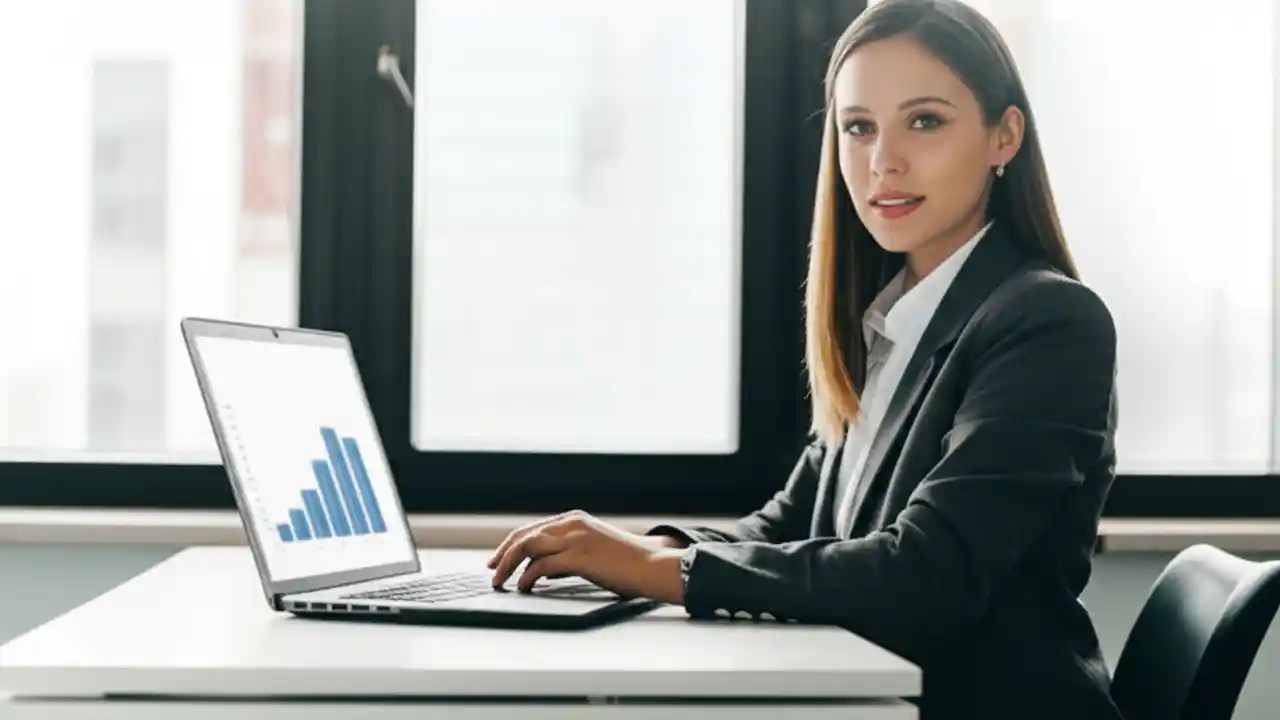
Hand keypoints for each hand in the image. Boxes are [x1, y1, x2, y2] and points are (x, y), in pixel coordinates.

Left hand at [486, 510, 685, 603]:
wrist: (653, 565)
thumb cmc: (627, 562)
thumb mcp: (594, 548)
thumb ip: (569, 551)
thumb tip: (543, 568)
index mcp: (574, 519)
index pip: (532, 528)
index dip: (510, 544)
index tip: (497, 559)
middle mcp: (571, 523)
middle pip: (524, 534)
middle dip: (502, 553)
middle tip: (491, 570)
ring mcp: (575, 538)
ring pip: (527, 546)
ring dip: (508, 564)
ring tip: (500, 581)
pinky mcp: (579, 556)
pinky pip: (541, 565)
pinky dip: (527, 576)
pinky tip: (524, 587)